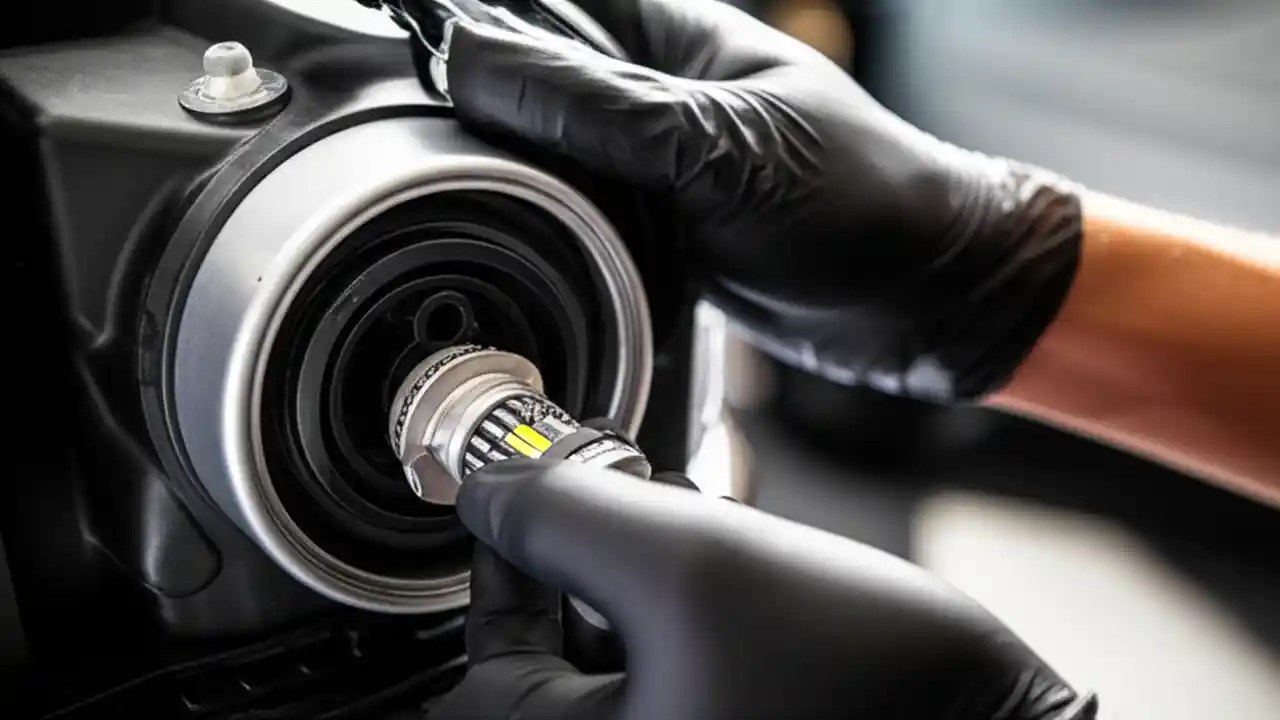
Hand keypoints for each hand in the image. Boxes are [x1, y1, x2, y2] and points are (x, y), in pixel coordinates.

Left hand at [431, 459, 1096, 719]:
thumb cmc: (865, 686)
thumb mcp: (684, 563)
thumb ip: (564, 511)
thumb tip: (486, 478)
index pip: (480, 653)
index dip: (497, 549)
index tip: (523, 486)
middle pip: (548, 646)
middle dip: (587, 552)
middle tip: (623, 491)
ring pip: (620, 643)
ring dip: (645, 565)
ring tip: (696, 515)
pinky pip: (681, 660)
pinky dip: (694, 598)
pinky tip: (736, 553)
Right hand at [447, 0, 1083, 402]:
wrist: (924, 299)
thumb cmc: (859, 201)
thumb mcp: (717, 146)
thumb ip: (595, 108)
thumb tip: (475, 63)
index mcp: (675, 37)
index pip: (549, 8)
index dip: (479, 24)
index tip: (410, 56)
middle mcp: (660, 94)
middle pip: (536, 80)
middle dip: (482, 108)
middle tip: (419, 147)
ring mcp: (661, 165)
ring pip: (552, 154)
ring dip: (511, 175)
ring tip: (456, 197)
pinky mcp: (665, 229)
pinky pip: (582, 215)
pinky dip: (550, 229)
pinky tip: (518, 243)